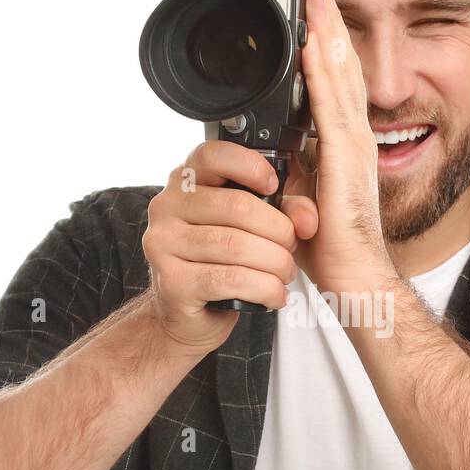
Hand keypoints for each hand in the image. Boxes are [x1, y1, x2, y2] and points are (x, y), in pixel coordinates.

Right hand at [141, 140, 316, 355]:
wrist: (186, 314)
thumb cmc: (218, 262)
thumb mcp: (247, 226)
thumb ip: (280, 210)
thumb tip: (306, 218)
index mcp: (184, 183)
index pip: (213, 155)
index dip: (251, 166)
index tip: (273, 185)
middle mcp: (166, 208)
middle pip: (237, 206)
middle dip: (278, 230)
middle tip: (291, 247)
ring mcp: (163, 245)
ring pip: (237, 245)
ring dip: (275, 262)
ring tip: (285, 273)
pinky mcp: (173, 282)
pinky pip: (231, 279)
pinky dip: (264, 288)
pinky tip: (275, 294)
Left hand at [283, 0, 396, 297]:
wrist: (354, 274)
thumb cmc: (330, 244)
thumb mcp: (304, 195)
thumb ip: (296, 169)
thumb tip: (277, 157)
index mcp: (343, 144)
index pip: (336, 84)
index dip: (327, 47)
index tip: (315, 14)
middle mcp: (354, 137)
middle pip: (343, 69)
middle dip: (330, 26)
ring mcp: (354, 145)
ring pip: (340, 77)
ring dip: (328, 36)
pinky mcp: (345, 158)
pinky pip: (332, 106)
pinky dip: (323, 73)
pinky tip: (313, 47)